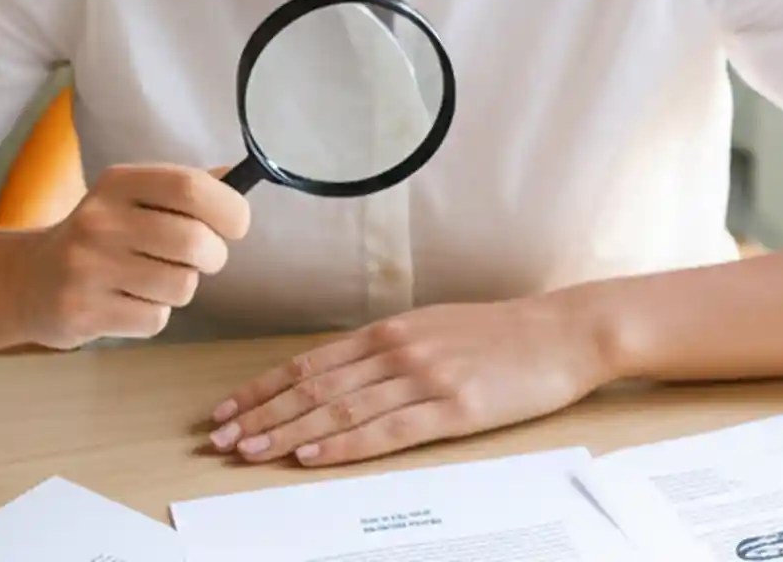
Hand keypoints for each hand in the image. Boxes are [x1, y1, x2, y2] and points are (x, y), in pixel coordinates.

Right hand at [6, 164, 248, 348]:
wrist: (29, 280)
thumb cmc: (101, 237)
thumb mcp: (132, 199)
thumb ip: (182, 189)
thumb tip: (236, 176)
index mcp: (118, 183)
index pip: (190, 187)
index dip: (228, 208)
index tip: (235, 225)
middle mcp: (100, 220)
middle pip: (194, 241)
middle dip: (213, 256)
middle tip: (200, 259)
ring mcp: (88, 267)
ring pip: (181, 286)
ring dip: (181, 288)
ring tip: (152, 279)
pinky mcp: (84, 311)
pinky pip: (156, 318)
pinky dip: (154, 314)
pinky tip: (127, 301)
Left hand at [206, 297, 620, 465]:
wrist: (562, 332)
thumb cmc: (499, 333)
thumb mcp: (432, 328)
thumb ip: (386, 351)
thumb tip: (338, 374)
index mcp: (389, 331)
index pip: (309, 363)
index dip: (262, 389)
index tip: (227, 409)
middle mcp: (399, 351)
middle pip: (314, 387)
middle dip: (261, 414)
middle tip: (220, 438)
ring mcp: (426, 379)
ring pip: (340, 409)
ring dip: (288, 432)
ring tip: (250, 451)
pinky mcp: (456, 409)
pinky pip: (388, 430)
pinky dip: (344, 443)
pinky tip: (313, 454)